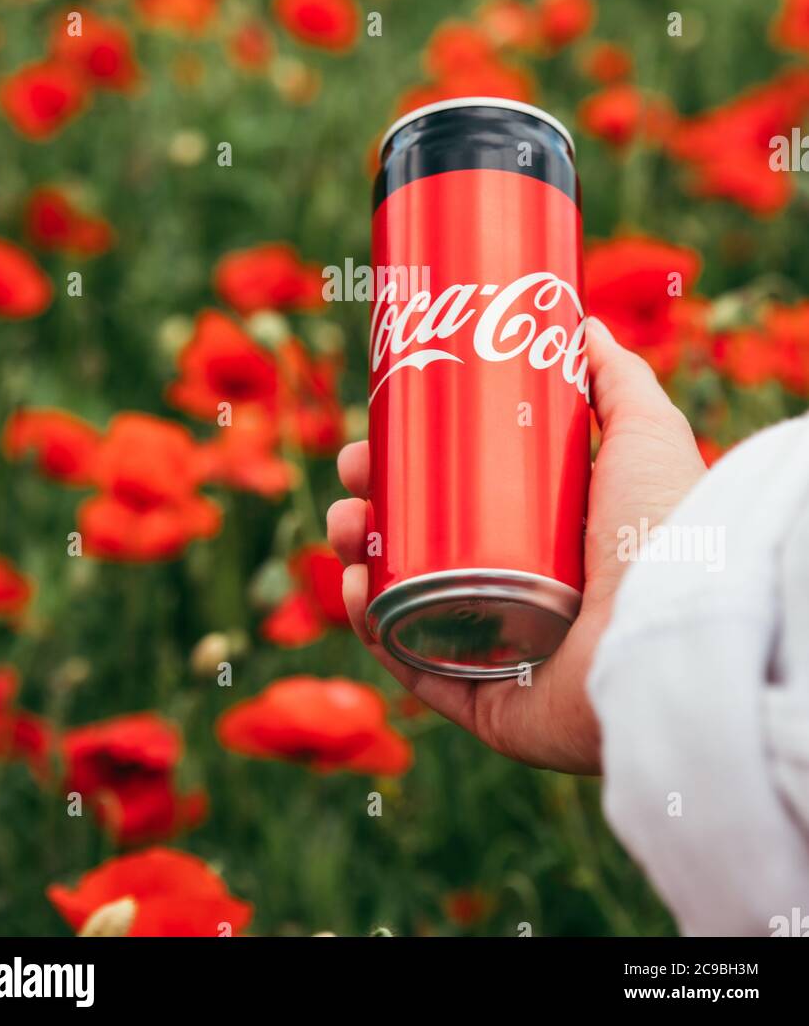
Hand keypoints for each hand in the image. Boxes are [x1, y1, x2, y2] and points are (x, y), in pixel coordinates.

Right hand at [326, 317, 706, 774]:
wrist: (678, 628)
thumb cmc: (666, 527)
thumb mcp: (645, 431)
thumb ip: (617, 375)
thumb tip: (580, 319)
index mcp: (551, 544)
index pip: (461, 506)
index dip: (410, 472)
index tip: (376, 438)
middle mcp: (524, 600)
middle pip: (422, 553)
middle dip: (371, 513)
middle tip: (352, 479)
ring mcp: (503, 655)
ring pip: (406, 608)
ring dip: (360, 565)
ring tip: (347, 530)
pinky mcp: (490, 706)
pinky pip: (416, 671)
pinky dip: (376, 634)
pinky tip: (355, 591)